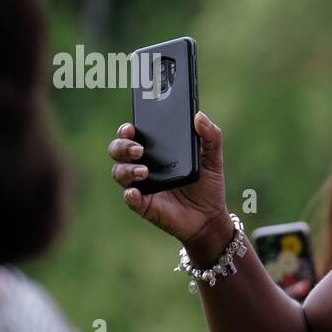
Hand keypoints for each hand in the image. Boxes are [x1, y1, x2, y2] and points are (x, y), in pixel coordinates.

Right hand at [108, 111, 230, 262]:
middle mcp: (141, 164)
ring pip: (119, 172)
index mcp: (154, 149)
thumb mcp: (213, 158)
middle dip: (123, 146)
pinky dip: (130, 195)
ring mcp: (140, 185)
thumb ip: (211, 136)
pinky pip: (130, 198)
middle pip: (118, 150)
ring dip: (128, 170)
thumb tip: (199, 115)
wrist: (210, 216)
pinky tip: (135, 192)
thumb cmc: (207, 184)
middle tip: (139, 149)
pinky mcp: (143, 205)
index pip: (132, 134)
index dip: (126, 129)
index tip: (131, 126)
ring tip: (145, 171)